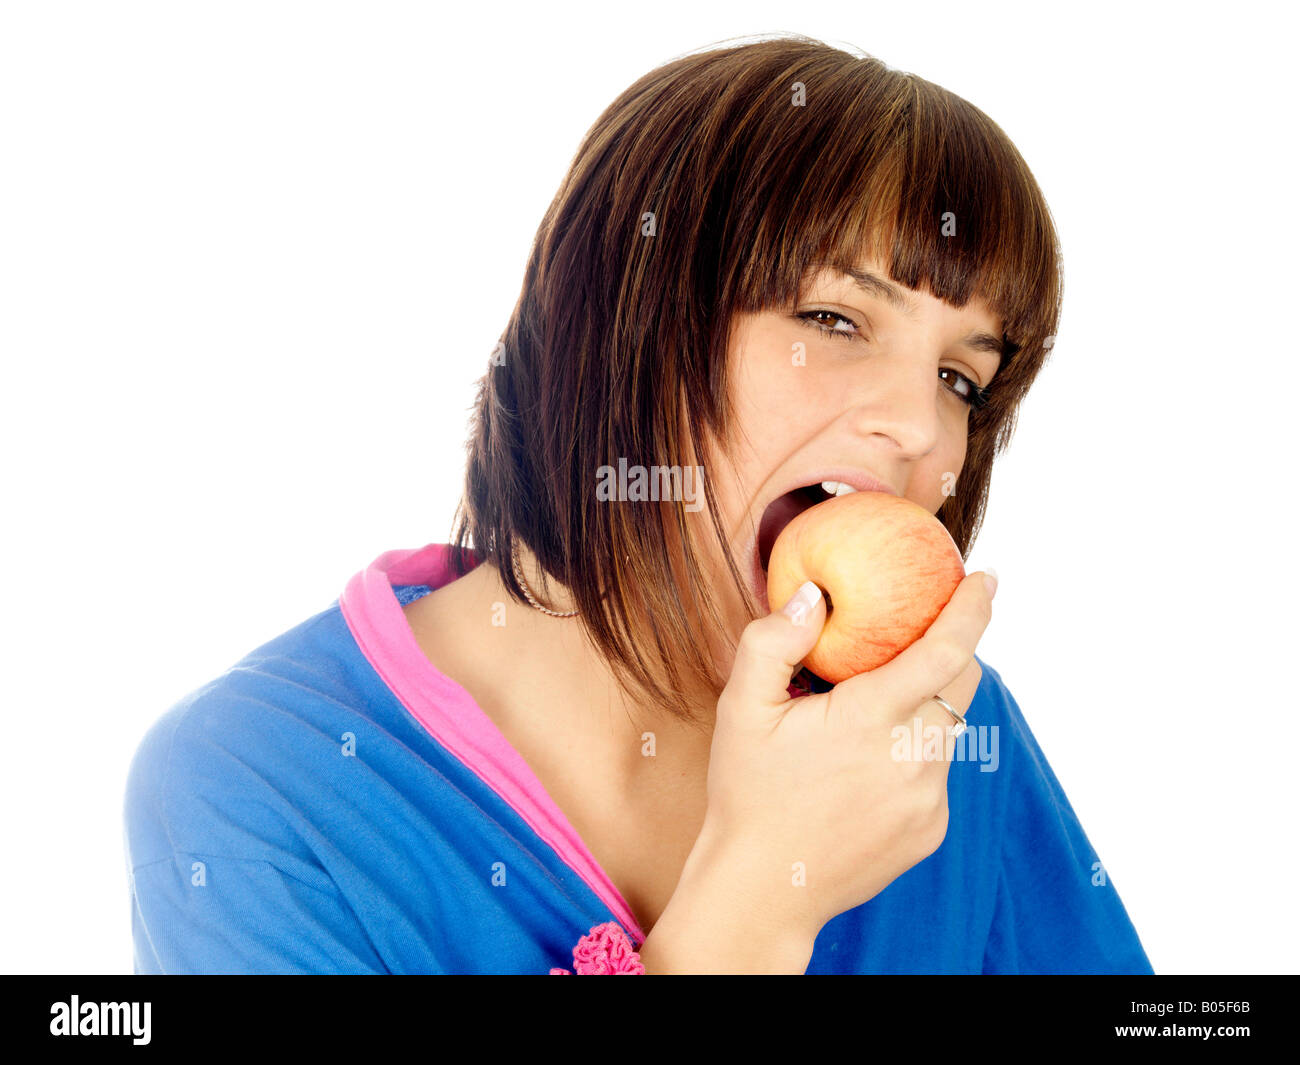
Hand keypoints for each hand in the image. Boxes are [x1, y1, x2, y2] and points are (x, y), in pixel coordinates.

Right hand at [697, 570, 994, 941]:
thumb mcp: (740, 710)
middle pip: (963, 685)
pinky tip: (865, 767)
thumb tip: (812, 595)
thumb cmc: (746, 793)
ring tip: (871, 711)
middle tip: (920, 631)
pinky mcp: (931, 830)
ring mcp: (928, 801)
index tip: (985, 578)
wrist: (763, 891)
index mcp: (870, 721)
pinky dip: (914, 753)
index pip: (944, 651)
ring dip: (924, 707)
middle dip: (953, 650)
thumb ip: (772, 643)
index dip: (971, 610)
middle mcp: (913, 761)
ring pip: (949, 730)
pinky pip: (936, 773)